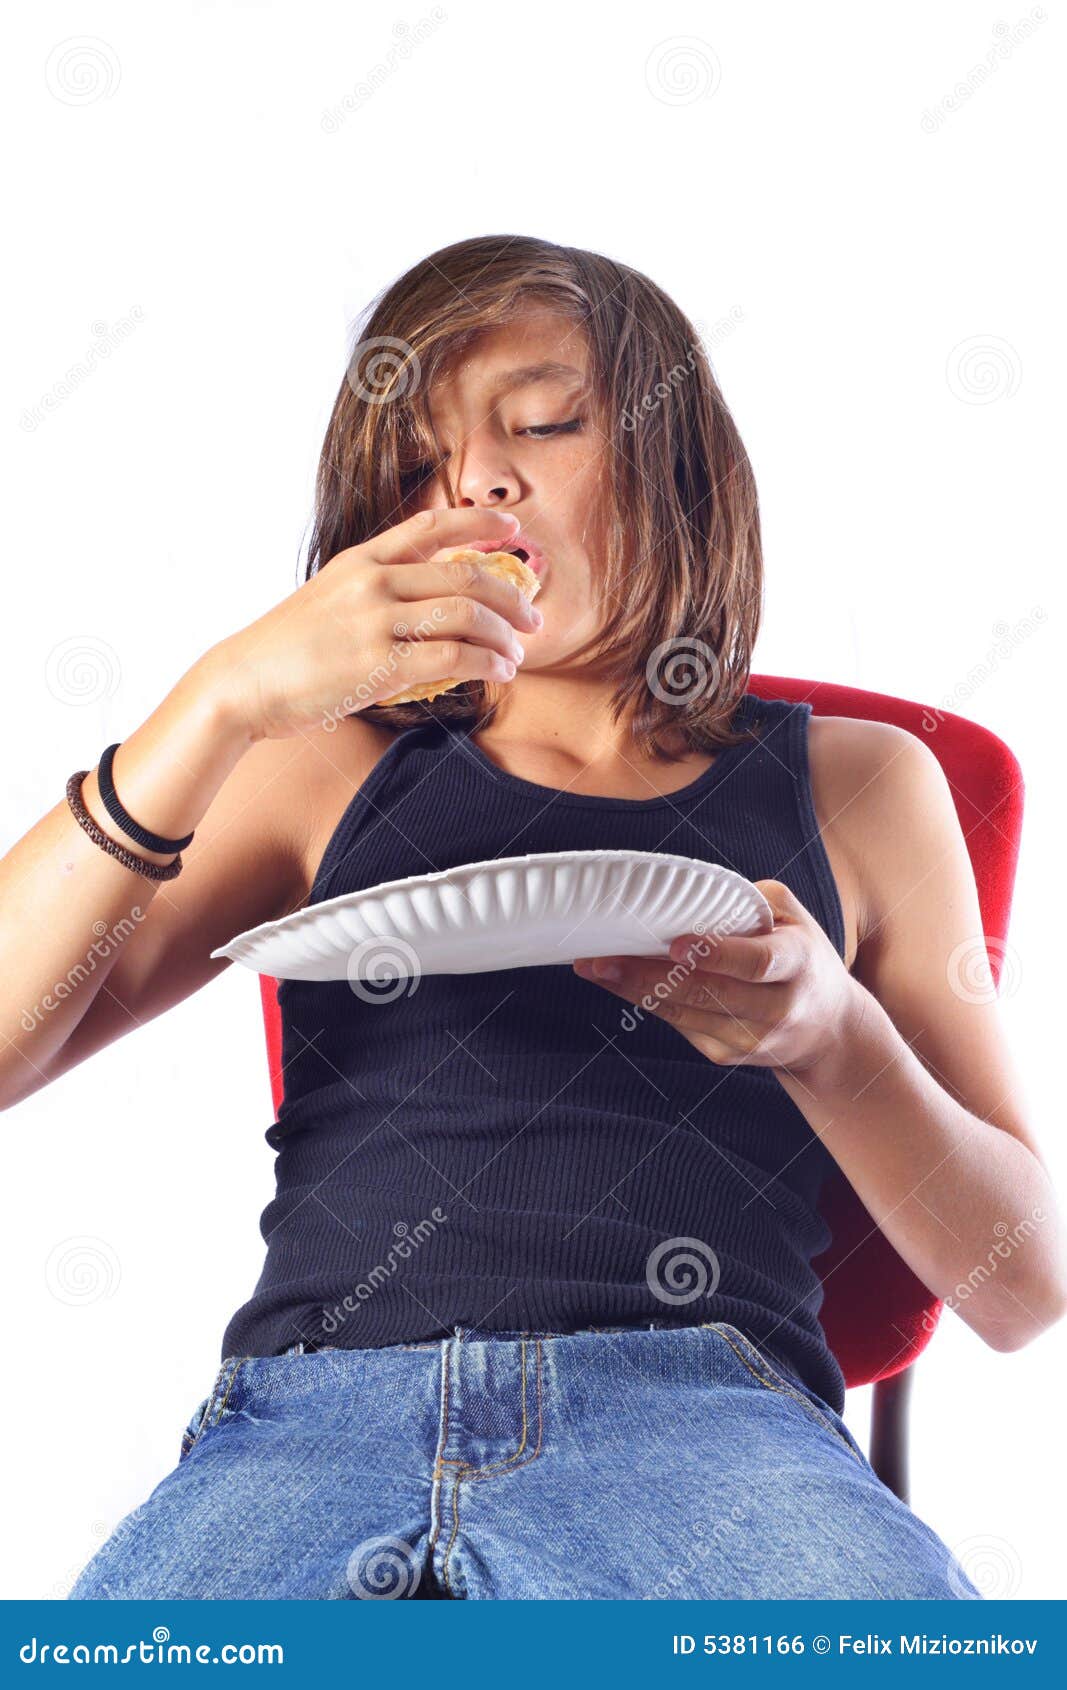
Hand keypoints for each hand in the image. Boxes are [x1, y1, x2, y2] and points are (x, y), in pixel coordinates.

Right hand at [209, 506, 542, 741]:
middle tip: (533, 616)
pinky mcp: (379, 664)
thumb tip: (426, 603)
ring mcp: (376, 621)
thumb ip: (373, 591)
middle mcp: (373, 582)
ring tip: (517, 652)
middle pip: (465, 576)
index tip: (513, 531)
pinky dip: (486, 663)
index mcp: (361, 560)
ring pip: (466, 615)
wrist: (243, 682)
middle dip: (510, 596)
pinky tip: (498, 672)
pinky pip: (453, 657)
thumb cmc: (286, 650)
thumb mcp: (327, 598)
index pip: (430, 527)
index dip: (479, 524)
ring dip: (503, 635)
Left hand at [572, 880, 863, 1073]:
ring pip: (684, 1013)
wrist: (828, 1031)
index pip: (757, 963)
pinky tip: (615, 982)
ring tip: (593, 967)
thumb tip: (688, 898)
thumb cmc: (801, 957)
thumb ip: (748, 901)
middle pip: (707, 993)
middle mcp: (777, 1008)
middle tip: (602, 956)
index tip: (676, 944)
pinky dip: (645, 1001)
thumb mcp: (795, 918)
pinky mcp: (726, 1055)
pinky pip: (678, 1024)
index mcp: (799, 964)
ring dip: (632, 990)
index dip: (717, 954)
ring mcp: (750, 1038)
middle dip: (648, 975)